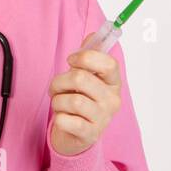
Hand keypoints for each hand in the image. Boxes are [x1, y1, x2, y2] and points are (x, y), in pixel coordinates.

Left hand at [48, 36, 121, 156]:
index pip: (108, 64)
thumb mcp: (86, 78)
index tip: (71, 60)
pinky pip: (65, 120)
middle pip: (81, 78)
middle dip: (59, 81)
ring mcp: (103, 119)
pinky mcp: (89, 135)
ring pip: (72, 100)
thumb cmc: (80, 102)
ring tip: (59, 104)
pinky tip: (63, 119)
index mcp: (113, 83)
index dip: (86, 57)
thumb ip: (89, 57)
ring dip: (57, 100)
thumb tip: (93, 34)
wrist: (76, 136)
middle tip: (57, 88)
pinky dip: (58, 118)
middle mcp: (112, 100)